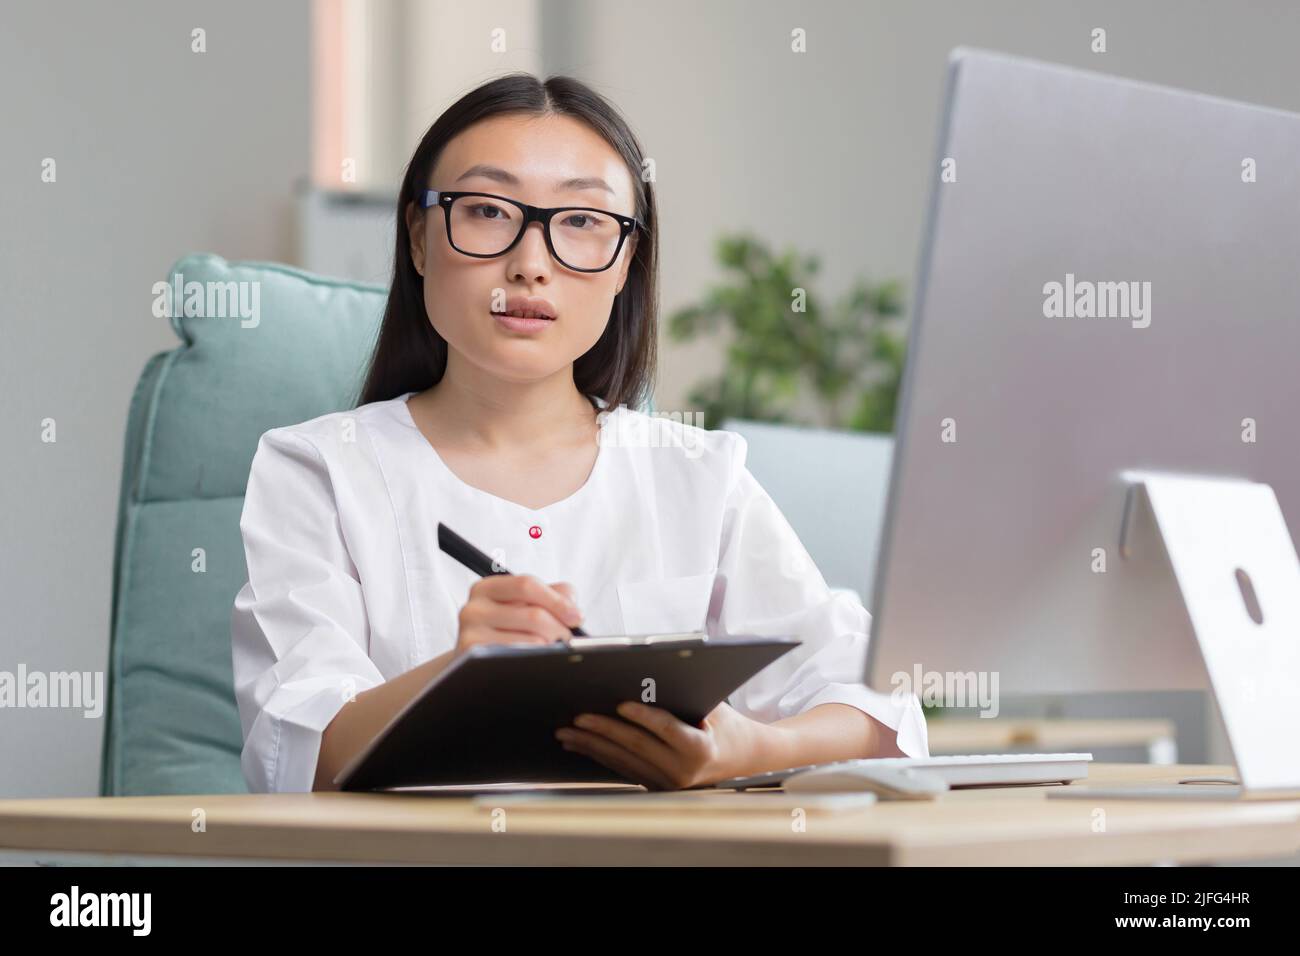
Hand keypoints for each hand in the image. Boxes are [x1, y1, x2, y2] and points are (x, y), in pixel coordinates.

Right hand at [455, 575, 582, 654]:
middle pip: (534, 615)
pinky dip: (536, 660)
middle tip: (566, 638)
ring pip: (532, 640)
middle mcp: (474, 609)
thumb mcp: (526, 605)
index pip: (527, 585)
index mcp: (487, 589)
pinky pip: (520, 659)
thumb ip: (554, 595)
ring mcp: (471, 635)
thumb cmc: (507, 631)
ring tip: (548, 650)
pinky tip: (535, 661)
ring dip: (550, 647)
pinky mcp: (475, 660)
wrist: (475, 664)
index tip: (576, 617)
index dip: (557, 601)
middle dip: (559, 629)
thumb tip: (573, 609)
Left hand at [554, 700, 766, 789]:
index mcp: (700, 749)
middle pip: (637, 747)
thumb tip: (650, 674)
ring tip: (566, 731)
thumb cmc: (723, 723)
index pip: (667, 729)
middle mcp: (682, 772)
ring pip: (622, 761)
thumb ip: (685, 694)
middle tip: (579, 716)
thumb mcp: (713, 704)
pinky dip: (597, 754)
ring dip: (591, 745)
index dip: (643, 716)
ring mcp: (666, 783)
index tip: (621, 703)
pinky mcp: (653, 786)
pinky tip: (577, 744)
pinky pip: (621, 768)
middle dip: (604, 730)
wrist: (738, 757)